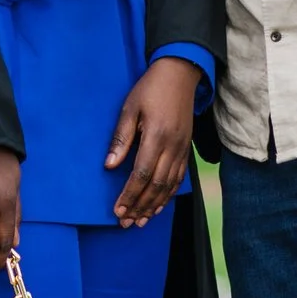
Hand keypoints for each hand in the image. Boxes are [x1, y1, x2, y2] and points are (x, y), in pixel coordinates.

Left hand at [107, 58, 198, 227]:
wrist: (180, 75)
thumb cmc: (150, 89)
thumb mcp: (129, 108)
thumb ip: (120, 139)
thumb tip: (109, 166)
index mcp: (156, 136)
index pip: (141, 174)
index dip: (129, 195)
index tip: (117, 210)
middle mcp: (172, 147)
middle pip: (155, 186)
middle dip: (139, 207)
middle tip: (125, 222)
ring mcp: (182, 150)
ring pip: (168, 186)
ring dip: (154, 206)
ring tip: (140, 221)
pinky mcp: (186, 150)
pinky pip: (178, 179)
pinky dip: (168, 195)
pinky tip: (158, 206)